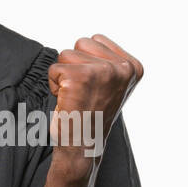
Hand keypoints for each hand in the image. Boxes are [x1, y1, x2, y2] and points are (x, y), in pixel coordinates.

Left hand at [46, 35, 142, 170]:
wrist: (83, 147)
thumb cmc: (92, 115)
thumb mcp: (112, 84)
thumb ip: (108, 61)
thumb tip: (90, 41)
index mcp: (133, 67)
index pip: (96, 40)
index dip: (87, 62)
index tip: (96, 87)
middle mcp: (122, 68)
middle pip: (81, 43)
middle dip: (74, 66)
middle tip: (84, 93)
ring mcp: (102, 72)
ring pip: (66, 53)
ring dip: (64, 75)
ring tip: (76, 97)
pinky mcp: (79, 78)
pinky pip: (54, 69)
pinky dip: (54, 85)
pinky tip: (68, 102)